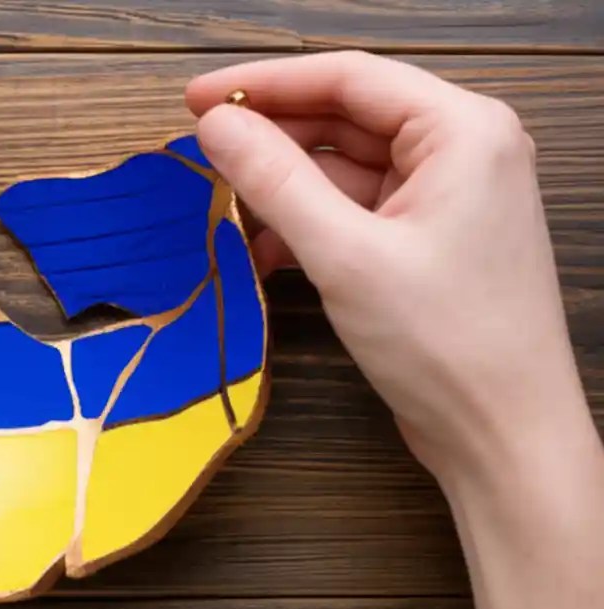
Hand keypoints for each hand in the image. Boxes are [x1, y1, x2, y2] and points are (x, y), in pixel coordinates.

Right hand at [186, 51, 603, 608]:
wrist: (503, 438)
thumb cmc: (446, 344)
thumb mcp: (346, 255)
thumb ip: (276, 181)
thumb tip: (214, 126)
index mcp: (463, 131)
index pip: (349, 79)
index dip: (264, 85)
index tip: (196, 99)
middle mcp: (463, 151)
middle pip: (347, 119)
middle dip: (273, 139)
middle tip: (202, 155)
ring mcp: (448, 199)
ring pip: (345, 169)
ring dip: (285, 189)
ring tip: (227, 212)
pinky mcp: (430, 243)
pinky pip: (356, 212)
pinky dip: (308, 226)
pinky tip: (266, 254)